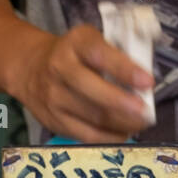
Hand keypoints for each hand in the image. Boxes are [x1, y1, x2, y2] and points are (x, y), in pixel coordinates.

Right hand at [8, 25, 154, 141]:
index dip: (125, 70)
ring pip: (92, 117)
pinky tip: (123, 133)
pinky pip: (84, 135)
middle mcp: (60, 70)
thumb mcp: (90, 40)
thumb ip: (115, 53)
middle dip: (124, 105)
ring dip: (121, 124)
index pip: (100, 56)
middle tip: (147, 114)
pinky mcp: (53, 121)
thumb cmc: (73, 54)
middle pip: (94, 93)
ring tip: (140, 124)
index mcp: (75, 44)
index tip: (148, 82)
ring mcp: (53, 98)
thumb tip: (144, 82)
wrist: (30, 69)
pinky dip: (108, 137)